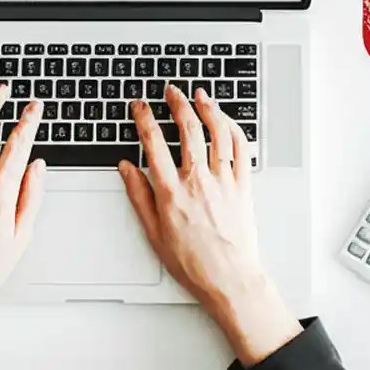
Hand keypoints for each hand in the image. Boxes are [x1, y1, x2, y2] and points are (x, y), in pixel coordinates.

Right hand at [118, 85, 300, 365]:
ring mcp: (223, 181)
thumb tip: (126, 169)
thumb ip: (139, 196)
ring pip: (217, 132)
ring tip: (199, 95)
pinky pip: (241, 149)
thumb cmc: (192, 262)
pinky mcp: (243, 186)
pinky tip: (226, 120)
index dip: (144, 119)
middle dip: (177, 103)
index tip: (140, 106)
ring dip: (208, 108)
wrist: (229, 279)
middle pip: (187, 129)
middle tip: (170, 91)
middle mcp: (198, 181)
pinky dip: (233, 129)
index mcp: (171, 192)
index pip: (153, 144)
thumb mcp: (153, 232)